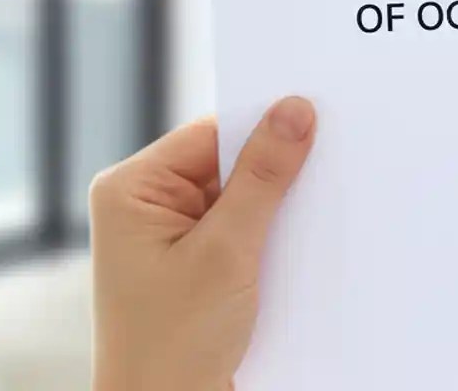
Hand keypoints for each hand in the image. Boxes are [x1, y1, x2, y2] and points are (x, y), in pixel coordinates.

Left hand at [90, 97, 316, 390]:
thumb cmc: (173, 346)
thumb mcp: (227, 252)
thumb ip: (263, 178)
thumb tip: (294, 111)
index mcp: (131, 189)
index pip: (211, 132)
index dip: (263, 128)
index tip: (316, 121)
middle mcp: (145, 206)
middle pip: (227, 162)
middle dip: (273, 174)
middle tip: (325, 171)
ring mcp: (169, 237)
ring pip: (240, 198)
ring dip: (274, 210)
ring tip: (307, 223)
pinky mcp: (193, 265)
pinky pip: (240, 230)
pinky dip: (270, 238)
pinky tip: (293, 249)